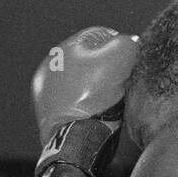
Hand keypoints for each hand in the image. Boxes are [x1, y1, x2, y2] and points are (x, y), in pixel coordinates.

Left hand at [31, 27, 137, 176]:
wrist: (74, 139)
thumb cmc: (94, 97)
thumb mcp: (119, 58)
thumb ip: (126, 43)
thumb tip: (129, 43)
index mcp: (62, 49)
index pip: (99, 37)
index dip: (120, 48)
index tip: (131, 63)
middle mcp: (49, 69)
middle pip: (89, 61)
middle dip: (108, 69)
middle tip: (123, 82)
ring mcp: (46, 93)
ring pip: (82, 83)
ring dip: (97, 88)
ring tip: (112, 99)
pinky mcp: (49, 115)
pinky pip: (75, 103)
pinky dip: (87, 105)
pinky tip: (99, 112)